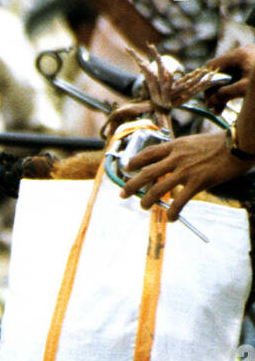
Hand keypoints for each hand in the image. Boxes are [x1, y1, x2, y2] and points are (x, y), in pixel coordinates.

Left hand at [120, 131, 243, 218]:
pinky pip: (179, 201)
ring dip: (147, 200)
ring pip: (157, 188)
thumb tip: (173, 163)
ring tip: (144, 206)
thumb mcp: (194, 142)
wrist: (238, 144)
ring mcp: (185, 170)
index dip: (135, 161)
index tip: (126, 168)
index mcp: (176, 146)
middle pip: (146, 172)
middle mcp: (176, 157)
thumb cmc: (220, 144)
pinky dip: (173, 212)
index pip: (149, 153)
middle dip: (131, 185)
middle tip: (122, 194)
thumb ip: (181, 152)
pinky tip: (171, 218)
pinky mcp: (197, 182)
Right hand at [205, 46, 254, 106]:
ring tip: (219, 110)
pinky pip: (235, 78)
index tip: (206, 98)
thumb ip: (225, 94)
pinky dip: (230, 90)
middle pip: (219, 72)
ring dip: (221, 93)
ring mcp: (247, 60)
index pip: (212, 66)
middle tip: (213, 108)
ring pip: (227, 77)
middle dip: (214, 91)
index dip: (206, 82)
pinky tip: (227, 104)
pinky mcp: (251, 68)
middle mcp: (241, 54)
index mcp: (238, 55)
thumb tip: (210, 101)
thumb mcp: (244, 89)